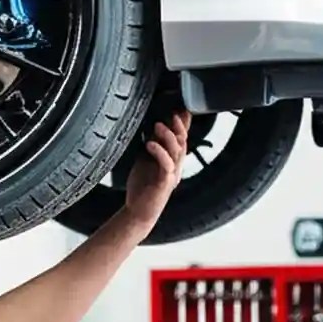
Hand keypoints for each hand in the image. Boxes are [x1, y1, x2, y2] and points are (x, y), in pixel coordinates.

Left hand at [124, 111, 190, 227]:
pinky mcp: (165, 183)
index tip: (182, 108)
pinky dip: (159, 152)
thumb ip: (152, 148)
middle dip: (179, 126)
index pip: (181, 139)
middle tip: (173, 113)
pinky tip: (150, 144)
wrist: (139, 212)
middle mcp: (175, 167)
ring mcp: (171, 174)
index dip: (183, 124)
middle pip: (183, 142)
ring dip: (168, 136)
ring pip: (177, 151)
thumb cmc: (142, 188)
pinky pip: (165, 165)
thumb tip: (152, 130)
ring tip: (158, 124)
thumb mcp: (145, 162)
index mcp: (172, 161)